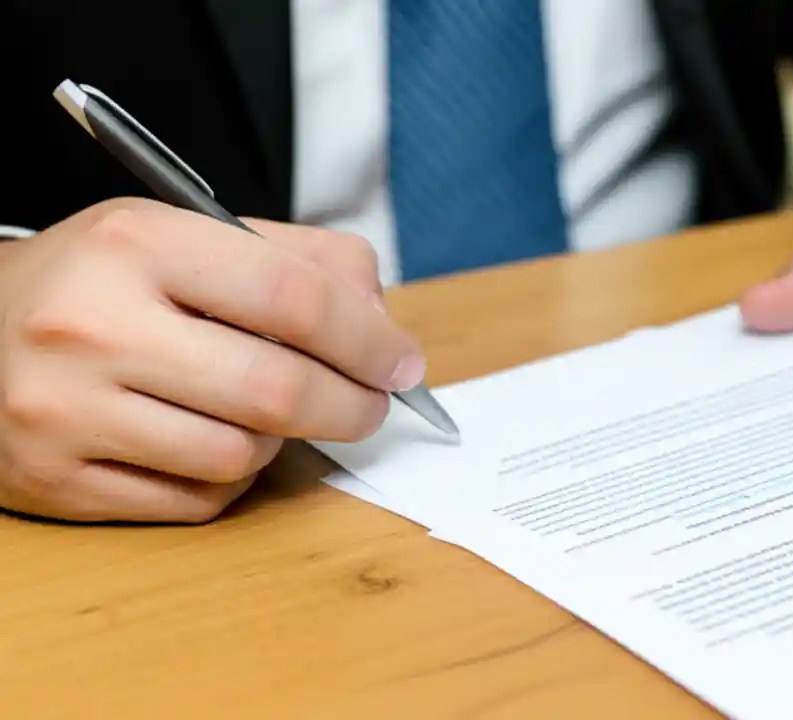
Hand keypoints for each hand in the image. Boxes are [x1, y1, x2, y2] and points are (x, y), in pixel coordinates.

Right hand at [0, 198, 424, 522]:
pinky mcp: (55, 481)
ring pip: (241, 454)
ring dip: (279, 441)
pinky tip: (210, 443)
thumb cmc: (99, 283)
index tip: (402, 363)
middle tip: (370, 404)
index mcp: (136, 243)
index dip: (369, 339)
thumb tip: (379, 319)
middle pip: (278, 390)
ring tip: (262, 411)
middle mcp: (92, 326)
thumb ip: (295, 258)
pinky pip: (196, 502)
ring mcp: (66, 410)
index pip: (294, 298)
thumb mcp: (183, 235)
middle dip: (351, 405)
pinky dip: (228, 480)